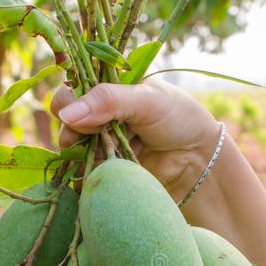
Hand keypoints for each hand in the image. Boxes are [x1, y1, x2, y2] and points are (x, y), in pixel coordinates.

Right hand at [52, 80, 221, 201]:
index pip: (71, 92)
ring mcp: (103, 145)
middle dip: (74, 134)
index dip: (69, 105)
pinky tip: (106, 173)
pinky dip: (90, 175)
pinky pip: (86, 173)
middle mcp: (101, 117)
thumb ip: (108, 101)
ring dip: (85, 156)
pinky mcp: (108, 170)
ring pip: (74, 152)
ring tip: (110, 156)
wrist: (201, 161)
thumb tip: (65, 115)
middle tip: (92, 140)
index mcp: (109, 91)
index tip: (84, 118)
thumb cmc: (180, 120)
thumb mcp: (147, 100)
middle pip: (67, 124)